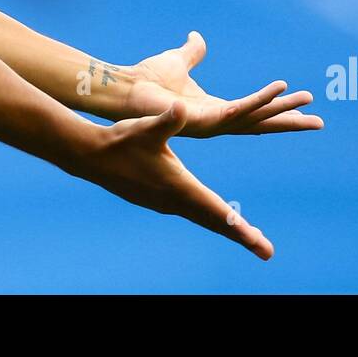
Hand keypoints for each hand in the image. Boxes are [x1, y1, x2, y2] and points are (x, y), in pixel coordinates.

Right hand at [71, 99, 274, 258]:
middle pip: (215, 222)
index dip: (239, 228)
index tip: (259, 243)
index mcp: (178, 186)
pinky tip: (215, 217)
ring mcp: (164, 203)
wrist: (90, 157)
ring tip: (248, 237)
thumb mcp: (147, 126)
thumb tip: (181, 104)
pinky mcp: (157, 200)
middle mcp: (174, 200)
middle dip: (242, 236)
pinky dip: (209, 218)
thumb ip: (168, 119)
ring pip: (203, 218)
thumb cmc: (120, 140)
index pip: (216, 211)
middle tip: (267, 251)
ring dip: (227, 227)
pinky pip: (191, 213)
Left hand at [122, 31, 324, 138]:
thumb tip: (196, 38)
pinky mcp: (206, 118)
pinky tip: (282, 89)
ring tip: (308, 100)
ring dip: (283, 110)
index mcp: (214, 108)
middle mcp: (216, 120)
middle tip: (319, 122)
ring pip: (256, 116)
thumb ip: (192, 51)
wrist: (126, 86)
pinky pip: (241, 108)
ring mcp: (212, 123)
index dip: (275, 109)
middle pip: (261, 122)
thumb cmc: (148, 77)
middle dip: (289, 122)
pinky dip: (263, 98)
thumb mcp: (179, 59)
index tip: (300, 105)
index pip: (252, 111)